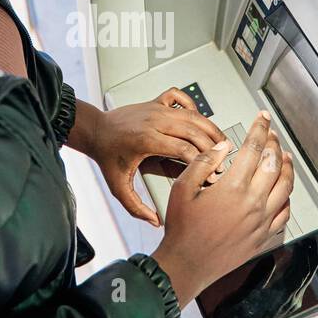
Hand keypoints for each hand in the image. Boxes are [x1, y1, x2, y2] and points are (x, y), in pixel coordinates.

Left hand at [71, 88, 226, 225]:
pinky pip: (179, 96)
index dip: (201, 164)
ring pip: (192, 114)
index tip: (210, 175)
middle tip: (221, 162)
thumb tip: (155, 221)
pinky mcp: (155, 102)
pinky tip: (197, 118)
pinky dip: (192, 104)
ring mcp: (156, 109)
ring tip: (221, 143)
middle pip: (194, 131)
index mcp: (146, 140)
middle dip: (212, 148)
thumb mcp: (118, 186)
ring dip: (210, 128)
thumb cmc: (107, 156)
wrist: (95, 131)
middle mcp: (154, 121)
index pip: (184, 149)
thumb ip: (135, 207)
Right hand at [152, 111, 293, 307]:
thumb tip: (222, 147)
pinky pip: (284, 213)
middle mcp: (252, 203)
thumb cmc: (182, 230)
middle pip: (273, 164)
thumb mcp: (182, 188)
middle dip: (274, 144)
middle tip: (271, 135)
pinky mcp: (263, 236)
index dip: (260, 129)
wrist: (186, 265)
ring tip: (285, 156)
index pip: (253, 149)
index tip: (263, 119)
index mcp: (233, 188)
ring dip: (287, 167)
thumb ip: (203, 163)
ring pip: (285, 187)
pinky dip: (287, 197)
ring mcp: (261, 221)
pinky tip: (284, 191)